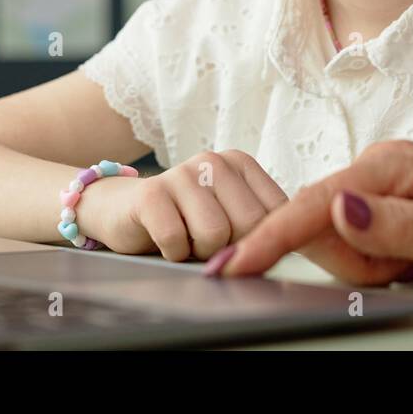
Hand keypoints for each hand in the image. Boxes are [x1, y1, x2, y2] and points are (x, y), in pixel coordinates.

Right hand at [80, 150, 287, 260]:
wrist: (121, 210)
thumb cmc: (185, 221)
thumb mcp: (229, 216)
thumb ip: (260, 226)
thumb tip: (291, 246)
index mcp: (241, 164)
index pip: (276, 213)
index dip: (260, 242)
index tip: (239, 246)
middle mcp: (215, 161)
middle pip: (249, 225)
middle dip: (229, 248)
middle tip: (206, 242)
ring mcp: (181, 173)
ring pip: (214, 235)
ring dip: (198, 252)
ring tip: (185, 239)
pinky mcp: (151, 193)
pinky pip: (175, 240)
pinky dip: (172, 253)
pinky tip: (164, 240)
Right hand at [212, 140, 412, 335]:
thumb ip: (399, 226)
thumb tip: (339, 207)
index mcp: (396, 164)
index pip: (315, 201)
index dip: (270, 236)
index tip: (235, 264)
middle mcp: (383, 173)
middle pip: (319, 229)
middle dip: (351, 263)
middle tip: (412, 270)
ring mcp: (384, 198)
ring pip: (336, 248)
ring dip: (370, 270)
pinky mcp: (389, 221)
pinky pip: (357, 256)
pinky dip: (380, 272)